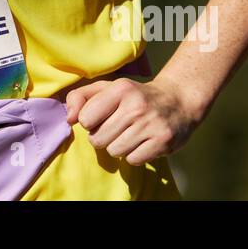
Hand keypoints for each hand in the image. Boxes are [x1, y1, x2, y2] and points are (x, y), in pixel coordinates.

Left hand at [65, 75, 200, 165]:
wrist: (178, 100)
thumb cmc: (134, 96)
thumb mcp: (107, 88)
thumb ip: (80, 97)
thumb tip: (69, 119)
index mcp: (120, 88)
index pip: (86, 119)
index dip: (90, 122)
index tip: (101, 117)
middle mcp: (136, 105)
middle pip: (98, 139)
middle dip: (103, 137)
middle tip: (116, 128)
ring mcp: (151, 124)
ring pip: (114, 151)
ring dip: (118, 147)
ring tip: (129, 134)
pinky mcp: (163, 141)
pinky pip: (133, 160)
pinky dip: (134, 155)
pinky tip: (141, 142)